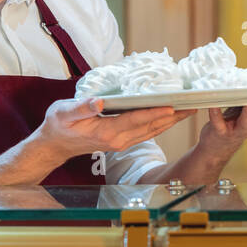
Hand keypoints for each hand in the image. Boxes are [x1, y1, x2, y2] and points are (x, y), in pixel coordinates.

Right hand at [37, 96, 195, 160]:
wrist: (54, 145)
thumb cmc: (58, 125)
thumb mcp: (64, 112)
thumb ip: (82, 107)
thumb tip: (99, 102)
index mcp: (106, 133)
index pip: (136, 121)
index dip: (154, 113)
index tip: (173, 106)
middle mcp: (117, 140)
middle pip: (150, 127)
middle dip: (172, 117)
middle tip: (192, 105)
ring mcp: (120, 143)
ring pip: (151, 132)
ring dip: (170, 122)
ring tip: (187, 110)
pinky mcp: (120, 141)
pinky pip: (145, 133)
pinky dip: (159, 124)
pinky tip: (169, 117)